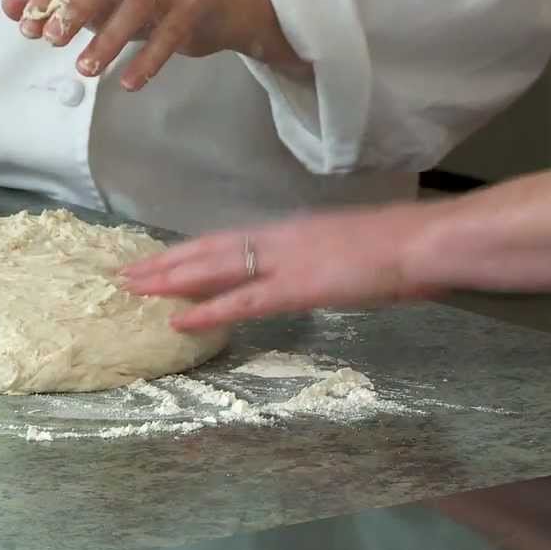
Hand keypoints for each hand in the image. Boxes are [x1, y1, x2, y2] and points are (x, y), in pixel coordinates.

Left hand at [2, 0, 306, 90]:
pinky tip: (129, 82)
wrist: (214, 4)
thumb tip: (9, 7)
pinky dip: (148, 58)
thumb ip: (56, 2)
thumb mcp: (99, 0)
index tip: (28, 28)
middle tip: (52, 42)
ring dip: (108, 38)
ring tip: (85, 69)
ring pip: (137, 4)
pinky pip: (171, 32)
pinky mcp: (195, 5)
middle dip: (74, 9)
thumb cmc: (146, 0)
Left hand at [121, 206, 439, 331]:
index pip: (229, 240)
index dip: (191, 251)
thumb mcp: (349, 246)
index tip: (160, 258)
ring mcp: (285, 261)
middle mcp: (279, 239)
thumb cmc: (401, 246)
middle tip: (126, 273)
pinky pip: (242, 301)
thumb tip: (306, 269)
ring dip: (171, 279)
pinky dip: (207, 310)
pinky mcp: (296, 287)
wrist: (424, 242)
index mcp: (292, 231)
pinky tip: (179, 318)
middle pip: (208, 249)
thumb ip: (320, 256)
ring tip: (134, 288)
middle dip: (166, 262)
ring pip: (213, 269)